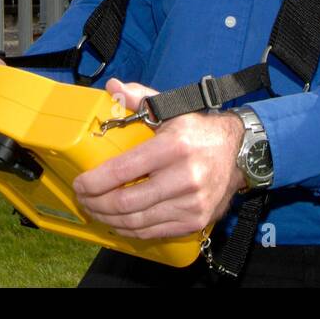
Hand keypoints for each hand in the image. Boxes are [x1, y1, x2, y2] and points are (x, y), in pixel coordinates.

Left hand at [73, 77, 246, 238]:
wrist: (239, 153)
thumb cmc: (199, 131)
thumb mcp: (173, 108)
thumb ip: (141, 99)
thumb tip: (113, 87)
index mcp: (173, 147)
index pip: (123, 170)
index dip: (95, 181)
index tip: (79, 183)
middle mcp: (184, 178)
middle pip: (126, 202)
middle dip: (96, 203)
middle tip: (82, 198)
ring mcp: (191, 203)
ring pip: (137, 222)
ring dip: (108, 219)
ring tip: (95, 210)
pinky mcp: (195, 221)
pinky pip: (153, 232)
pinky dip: (130, 230)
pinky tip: (117, 222)